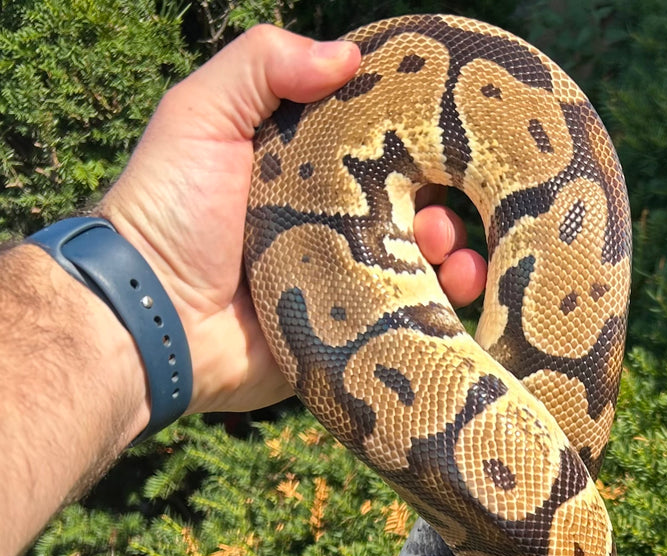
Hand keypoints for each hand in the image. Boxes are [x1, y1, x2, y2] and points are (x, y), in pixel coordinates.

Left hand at [98, 25, 486, 416]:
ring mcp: (342, 284)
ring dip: (450, 256)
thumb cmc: (171, 209)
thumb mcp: (202, 115)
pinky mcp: (348, 335)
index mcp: (302, 174)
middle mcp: (328, 227)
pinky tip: (457, 293)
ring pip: (418, 266)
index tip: (447, 140)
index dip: (414, 143)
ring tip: (453, 257)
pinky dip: (441, 308)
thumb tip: (352, 54)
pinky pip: (406, 322)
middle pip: (409, 210)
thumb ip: (263, 66)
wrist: (155, 317)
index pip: (374, 151)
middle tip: (448, 213)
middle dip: (442, 206)